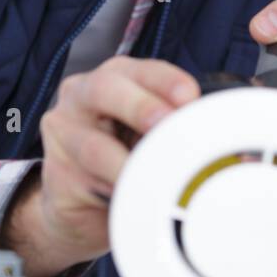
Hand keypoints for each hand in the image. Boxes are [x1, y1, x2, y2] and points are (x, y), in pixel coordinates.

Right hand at [2, 56, 198, 276]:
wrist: (80, 207)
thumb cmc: (124, 157)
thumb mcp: (151, 134)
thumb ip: (174, 127)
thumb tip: (221, 139)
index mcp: (115, 78)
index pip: (142, 70)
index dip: (167, 81)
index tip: (190, 98)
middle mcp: (82, 96)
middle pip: (105, 89)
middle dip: (140, 105)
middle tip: (166, 123)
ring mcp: (62, 133)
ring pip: (93, 145)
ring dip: (129, 163)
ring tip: (156, 174)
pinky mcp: (55, 173)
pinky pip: (86, 181)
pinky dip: (114, 190)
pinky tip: (132, 197)